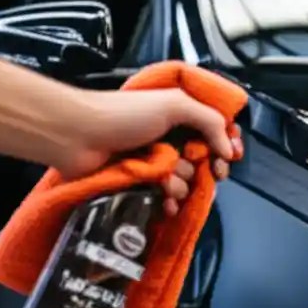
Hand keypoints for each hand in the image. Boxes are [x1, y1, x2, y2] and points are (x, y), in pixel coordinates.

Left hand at [61, 89, 242, 214]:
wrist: (77, 136)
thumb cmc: (123, 114)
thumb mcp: (174, 105)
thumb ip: (210, 121)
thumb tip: (229, 150)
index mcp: (182, 115)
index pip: (218, 131)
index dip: (228, 144)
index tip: (229, 156)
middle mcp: (172, 137)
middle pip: (207, 159)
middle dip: (207, 167)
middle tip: (206, 170)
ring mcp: (158, 161)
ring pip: (188, 180)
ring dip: (183, 184)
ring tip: (166, 181)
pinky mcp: (144, 182)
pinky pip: (169, 196)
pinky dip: (171, 201)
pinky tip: (167, 202)